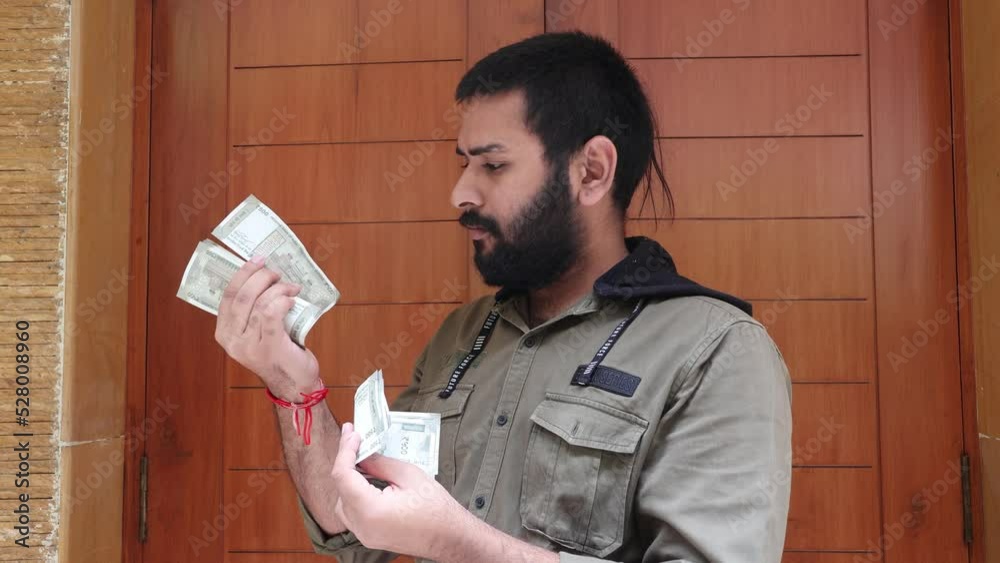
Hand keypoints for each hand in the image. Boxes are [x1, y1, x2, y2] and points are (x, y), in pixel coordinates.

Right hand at [215, 256, 320, 401]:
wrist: (294, 384)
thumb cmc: (278, 354)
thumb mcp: (256, 333)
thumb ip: (253, 312)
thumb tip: (265, 277)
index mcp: (224, 334)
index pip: (228, 296)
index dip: (242, 274)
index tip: (257, 260)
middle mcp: (233, 341)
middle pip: (242, 297)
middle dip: (261, 277)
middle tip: (276, 273)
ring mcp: (250, 346)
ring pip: (259, 303)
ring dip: (278, 289)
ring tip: (291, 287)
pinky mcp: (270, 347)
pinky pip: (272, 314)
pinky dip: (282, 301)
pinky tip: (291, 300)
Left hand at [331, 423, 466, 559]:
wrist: (450, 537)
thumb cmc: (436, 509)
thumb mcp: (408, 475)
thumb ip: (379, 463)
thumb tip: (363, 452)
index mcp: (370, 510)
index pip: (343, 476)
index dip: (345, 451)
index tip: (351, 433)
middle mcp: (362, 526)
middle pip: (340, 488)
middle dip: (346, 461)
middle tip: (356, 440)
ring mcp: (365, 535)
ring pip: (343, 501)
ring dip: (349, 479)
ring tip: (362, 458)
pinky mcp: (370, 537)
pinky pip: (353, 513)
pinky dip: (356, 493)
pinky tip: (367, 479)